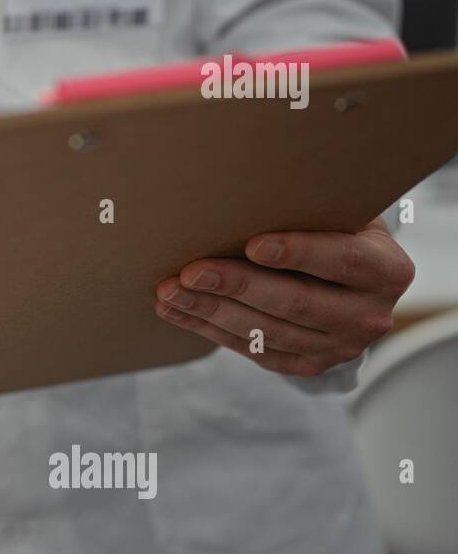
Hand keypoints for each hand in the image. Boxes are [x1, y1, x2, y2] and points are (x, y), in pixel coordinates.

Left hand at [154, 217, 413, 376]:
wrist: (350, 283)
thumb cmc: (332, 232)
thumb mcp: (339, 215)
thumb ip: (310, 209)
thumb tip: (246, 188)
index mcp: (386, 271)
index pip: (341, 261)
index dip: (298, 253)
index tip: (253, 244)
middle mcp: (369, 315)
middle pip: (294, 301)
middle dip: (236, 285)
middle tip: (188, 272)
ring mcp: (340, 347)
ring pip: (267, 331)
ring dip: (210, 311)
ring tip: (168, 292)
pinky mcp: (309, 365)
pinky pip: (254, 351)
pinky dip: (210, 329)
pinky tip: (177, 311)